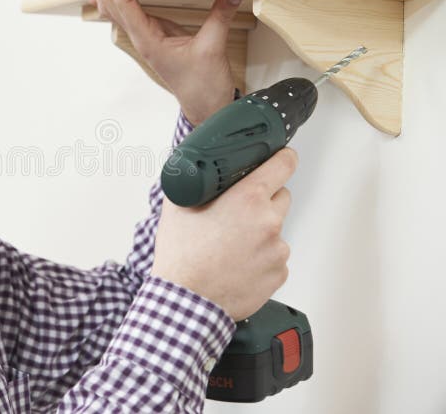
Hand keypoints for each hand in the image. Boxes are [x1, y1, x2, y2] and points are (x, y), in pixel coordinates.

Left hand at [90, 0, 243, 125]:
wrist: (204, 106)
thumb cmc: (204, 84)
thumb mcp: (213, 47)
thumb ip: (220, 16)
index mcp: (146, 39)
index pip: (121, 2)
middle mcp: (137, 36)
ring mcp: (139, 35)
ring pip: (108, 5)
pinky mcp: (147, 34)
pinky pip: (122, 11)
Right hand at [150, 148, 297, 320]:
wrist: (186, 302)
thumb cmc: (182, 258)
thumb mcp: (178, 207)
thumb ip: (194, 182)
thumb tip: (194, 170)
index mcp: (247, 199)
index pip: (283, 164)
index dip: (282, 158)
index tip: (282, 158)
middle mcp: (268, 222)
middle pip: (281, 197)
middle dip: (263, 201)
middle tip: (237, 213)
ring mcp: (277, 250)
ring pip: (276, 229)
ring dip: (261, 232)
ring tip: (232, 246)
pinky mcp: (279, 273)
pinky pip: (275, 257)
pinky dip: (261, 258)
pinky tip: (238, 264)